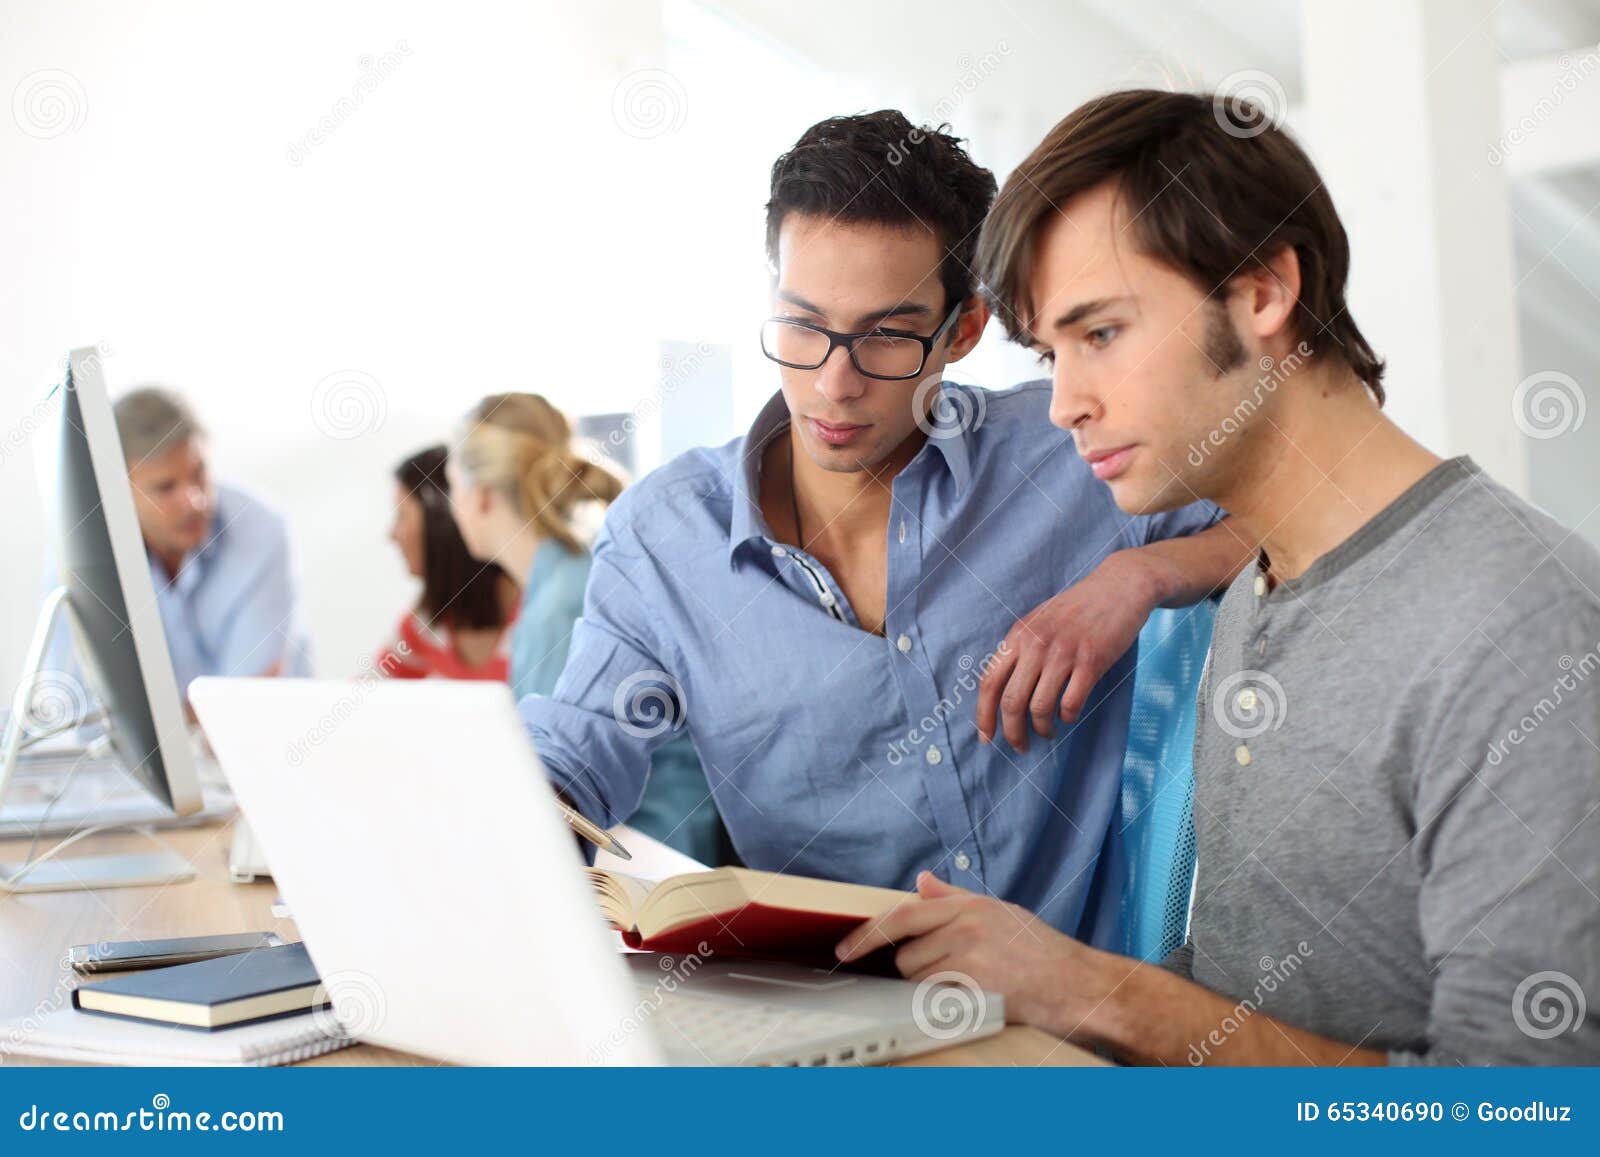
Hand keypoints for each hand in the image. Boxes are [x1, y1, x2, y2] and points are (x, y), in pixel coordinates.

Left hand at [835, 872, 1104, 1036]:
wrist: (1080, 986)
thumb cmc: (1044, 954)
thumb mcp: (1000, 913)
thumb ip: (956, 898)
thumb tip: (922, 881)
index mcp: (970, 905)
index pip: (903, 913)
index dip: (869, 932)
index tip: (846, 947)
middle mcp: (967, 924)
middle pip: (906, 953)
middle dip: (915, 970)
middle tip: (945, 977)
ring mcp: (972, 955)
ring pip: (918, 979)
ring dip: (931, 990)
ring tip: (968, 988)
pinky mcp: (978, 985)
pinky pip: (938, 1000)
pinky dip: (945, 1006)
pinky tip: (972, 1002)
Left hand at [976, 550, 1155, 750]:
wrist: (1119, 587)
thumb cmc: (1078, 608)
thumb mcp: (1038, 621)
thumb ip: (1021, 650)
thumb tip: (1003, 690)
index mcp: (1018, 635)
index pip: (990, 682)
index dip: (984, 715)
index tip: (986, 738)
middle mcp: (1036, 644)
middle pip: (1012, 702)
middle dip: (1012, 733)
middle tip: (1020, 747)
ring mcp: (1063, 653)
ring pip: (1040, 708)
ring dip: (1042, 729)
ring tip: (1047, 733)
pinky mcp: (1091, 661)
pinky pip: (1071, 703)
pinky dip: (1067, 716)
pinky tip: (1069, 715)